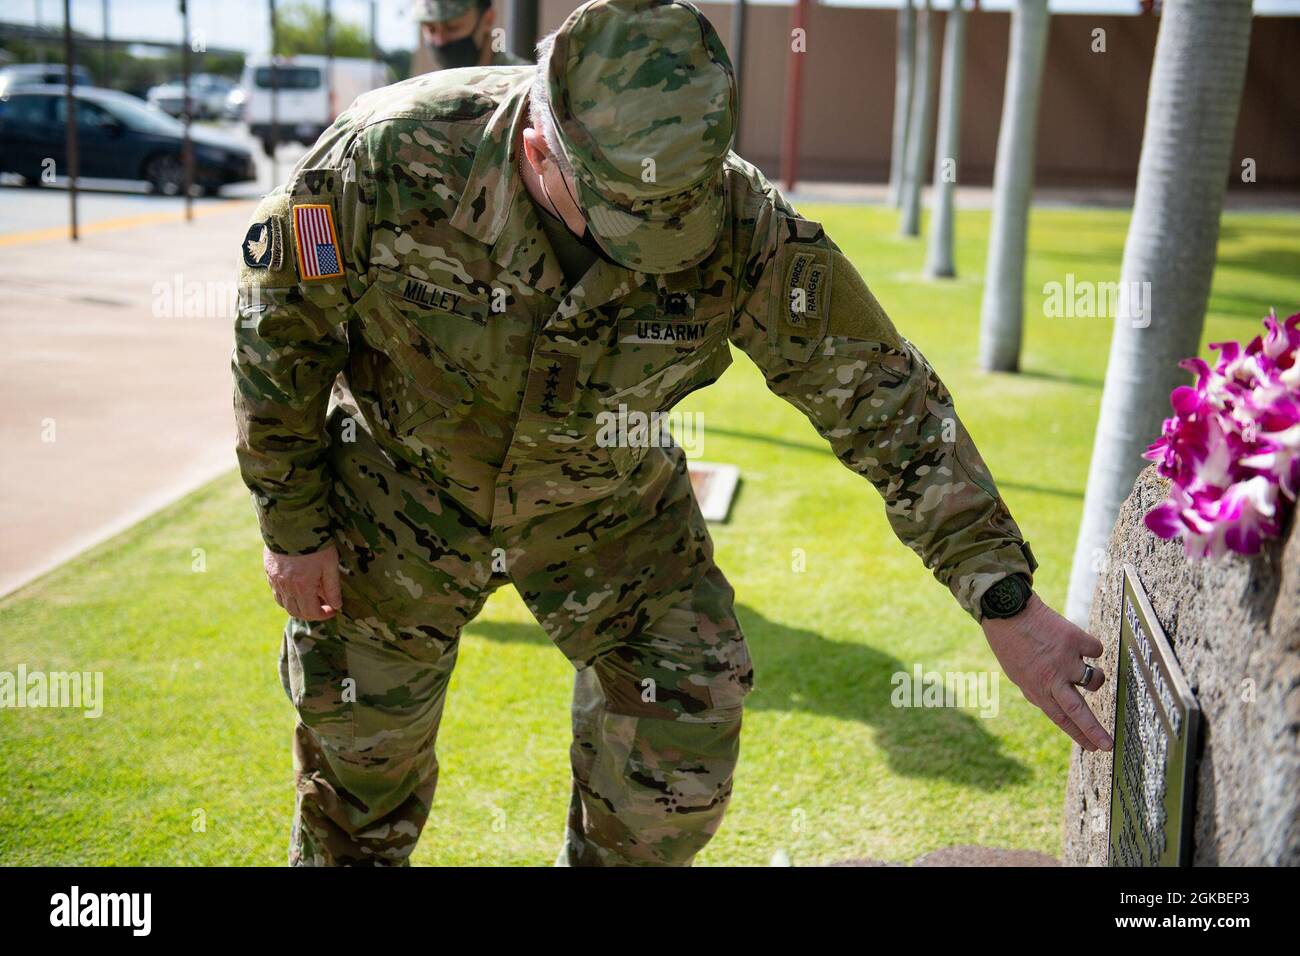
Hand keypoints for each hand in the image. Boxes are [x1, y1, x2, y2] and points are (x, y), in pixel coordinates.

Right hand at [263, 544, 341, 621]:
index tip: (332, 610)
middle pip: (296, 612)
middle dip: (310, 613)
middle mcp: (286, 587)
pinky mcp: (269, 571)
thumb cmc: (315, 543)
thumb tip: (336, 606)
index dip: (323, 615)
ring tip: (310, 597)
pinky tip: (297, 587)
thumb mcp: (330, 565)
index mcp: (303, 588)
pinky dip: (286, 596)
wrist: (292, 523)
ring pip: (284, 604)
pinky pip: (276, 592)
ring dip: (297, 606)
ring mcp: (275, 580)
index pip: (311, 613)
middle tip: (323, 605)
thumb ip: (332, 588)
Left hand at [981, 594, 1112, 751]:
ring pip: (1096, 681)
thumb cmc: (1010, 642)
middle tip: (1109, 746)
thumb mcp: (1018, 674)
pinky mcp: (1075, 640)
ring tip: (1083, 666)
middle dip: (1096, 731)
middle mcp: (1053, 679)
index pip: (1061, 719)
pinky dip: (1091, 647)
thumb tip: (1055, 702)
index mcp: (1037, 690)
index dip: (1078, 735)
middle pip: (1080, 712)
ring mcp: (1066, 660)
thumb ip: (1038, 689)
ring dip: (1096, 677)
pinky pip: (1097, 650)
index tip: (1093, 748)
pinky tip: (1078, 641)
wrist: (1006, 610)